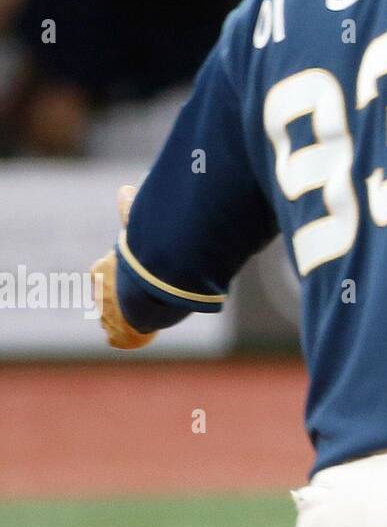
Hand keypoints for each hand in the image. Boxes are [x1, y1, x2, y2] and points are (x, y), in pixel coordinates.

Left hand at [90, 185, 154, 350]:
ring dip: (126, 317)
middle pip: (106, 295)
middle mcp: (98, 295)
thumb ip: (129, 211)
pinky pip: (119, 338)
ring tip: (144, 313)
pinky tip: (140, 332)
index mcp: (100, 271)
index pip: (102, 272)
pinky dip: (129, 336)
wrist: (148, 298)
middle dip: (119, 296)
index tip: (132, 274)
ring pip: (113, 317)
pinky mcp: (117, 336)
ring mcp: (106, 317)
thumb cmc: (142, 264)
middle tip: (141, 293)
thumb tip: (125, 188)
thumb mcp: (135, 233)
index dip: (117, 273)